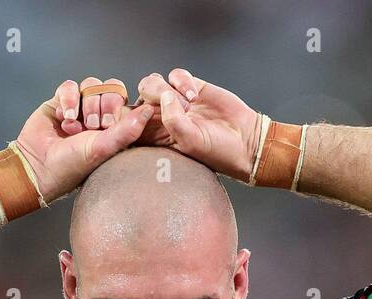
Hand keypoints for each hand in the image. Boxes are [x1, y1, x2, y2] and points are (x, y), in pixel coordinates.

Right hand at [13, 76, 153, 200]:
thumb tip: (149, 110)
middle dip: (99, 105)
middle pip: (111, 88)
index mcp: (114, 128)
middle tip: (90, 127)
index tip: (106, 126)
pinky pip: (70, 86)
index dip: (116, 107)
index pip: (126, 101)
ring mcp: (81, 108)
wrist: (37, 166)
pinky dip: (67, 99)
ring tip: (73, 126)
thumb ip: (127, 129)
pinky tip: (62, 117)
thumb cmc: (72, 164)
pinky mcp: (61, 101)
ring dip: (83, 104)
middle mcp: (100, 116)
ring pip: (91, 85)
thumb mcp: (103, 148)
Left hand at [134, 68, 261, 180]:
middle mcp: (161, 117)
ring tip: (189, 105)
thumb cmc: (217, 150)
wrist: (244, 139)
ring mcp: (175, 100)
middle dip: (151, 98)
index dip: (127, 115)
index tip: (141, 116)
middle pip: (138, 97)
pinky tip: (195, 96)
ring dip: (167, 89)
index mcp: (155, 136)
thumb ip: (173, 121)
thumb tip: (165, 96)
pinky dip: (183, 81)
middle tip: (176, 110)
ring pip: (152, 82)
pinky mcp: (190, 87)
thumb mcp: (191, 142)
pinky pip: (175, 74)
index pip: (129, 122)